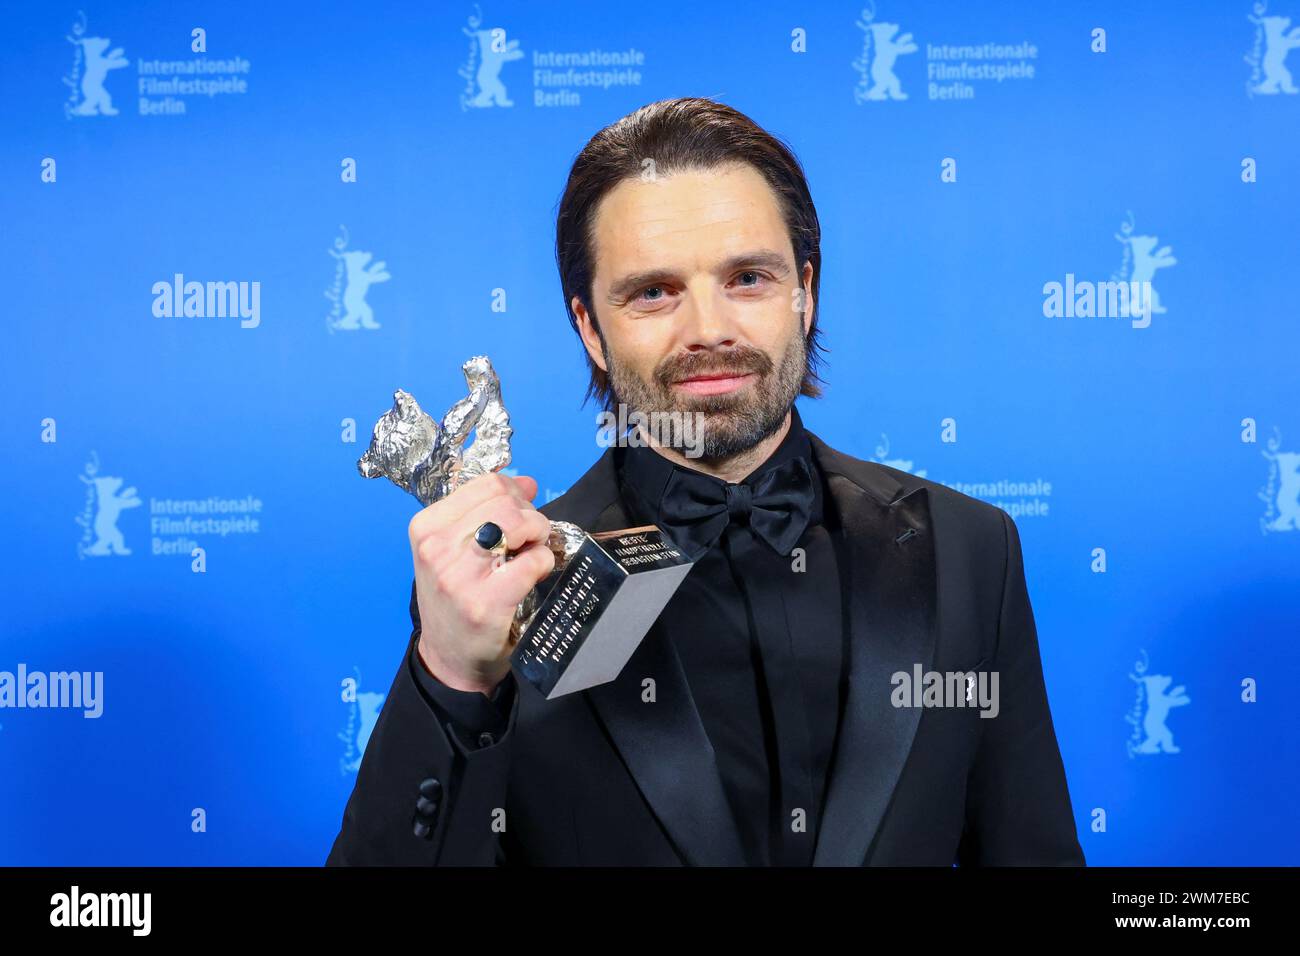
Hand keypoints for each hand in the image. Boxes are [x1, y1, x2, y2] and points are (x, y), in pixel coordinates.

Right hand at [409, 472, 554, 694]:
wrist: (450, 659)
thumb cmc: (456, 600)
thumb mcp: (455, 550)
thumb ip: (487, 511)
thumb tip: (526, 482)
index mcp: (426, 528)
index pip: (487, 484)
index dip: (515, 496)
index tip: (517, 518)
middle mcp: (437, 548)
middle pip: (504, 501)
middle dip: (530, 515)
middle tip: (530, 540)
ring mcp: (458, 576)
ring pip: (518, 523)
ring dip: (538, 535)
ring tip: (531, 554)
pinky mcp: (485, 602)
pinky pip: (532, 561)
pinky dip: (543, 562)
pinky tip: (534, 575)